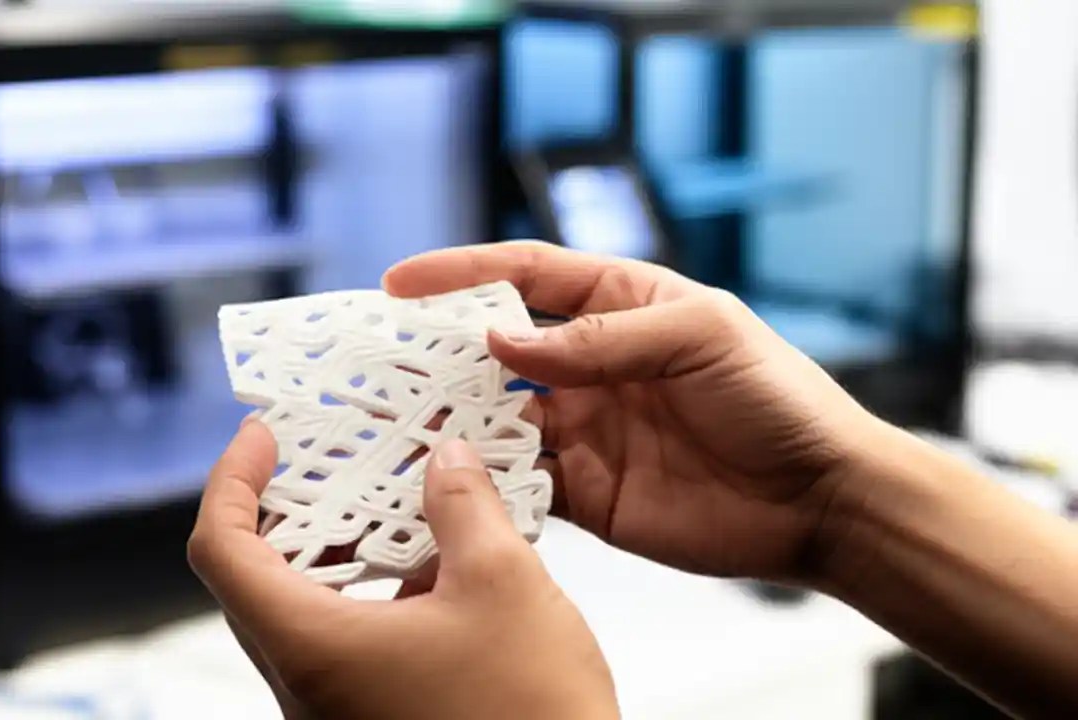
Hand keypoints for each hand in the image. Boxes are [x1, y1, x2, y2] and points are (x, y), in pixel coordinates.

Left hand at [188, 420, 618, 719]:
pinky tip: (428, 570)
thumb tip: (449, 458)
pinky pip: (342, 647)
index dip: (231, 481)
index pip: (221, 550)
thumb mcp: (505, 586)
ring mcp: (332, 715)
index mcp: (312, 648)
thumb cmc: (531, 716)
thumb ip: (466, 507)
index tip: (264, 438)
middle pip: (257, 580)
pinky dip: (367, 597)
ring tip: (388, 504)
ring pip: (304, 615)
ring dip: (337, 552)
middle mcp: (304, 688)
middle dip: (293, 509)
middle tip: (333, 460)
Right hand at [384, 241, 880, 583]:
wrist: (822, 500)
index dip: (462, 274)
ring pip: (497, 418)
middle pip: (497, 350)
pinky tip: (445, 481)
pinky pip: (520, 481)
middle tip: (378, 362)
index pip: (527, 276)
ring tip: (394, 423)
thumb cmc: (777, 399)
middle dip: (438, 351)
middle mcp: (593, 364)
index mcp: (622, 305)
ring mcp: (586, 429)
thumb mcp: (698, 338)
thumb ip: (599, 339)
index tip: (401, 284)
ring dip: (451, 419)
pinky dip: (482, 481)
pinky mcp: (587, 492)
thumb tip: (502, 343)